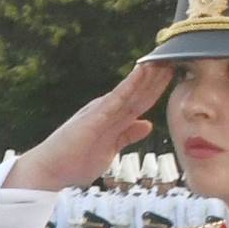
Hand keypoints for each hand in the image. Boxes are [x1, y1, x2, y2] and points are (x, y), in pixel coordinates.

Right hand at [7, 65, 168, 193]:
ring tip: (166, 57)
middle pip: (140, 91)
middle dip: (159, 76)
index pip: (141, 100)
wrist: (50, 170)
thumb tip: (148, 124)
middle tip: (178, 57)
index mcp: (113, 117)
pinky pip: (118, 96)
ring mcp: (102, 110)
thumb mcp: (110, 150)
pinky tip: (143, 71)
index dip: (159, 87)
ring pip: (132, 89)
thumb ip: (128, 135)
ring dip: (149, 73)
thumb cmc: (75, 161)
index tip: (176, 73)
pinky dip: (132, 83)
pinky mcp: (95, 115)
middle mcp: (108, 109)